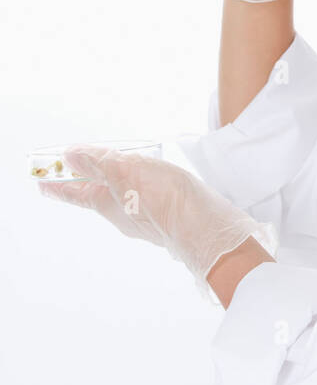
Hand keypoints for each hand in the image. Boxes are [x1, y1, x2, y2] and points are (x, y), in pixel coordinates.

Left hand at [38, 147, 260, 290]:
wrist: (206, 228)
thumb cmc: (164, 201)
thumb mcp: (126, 174)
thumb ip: (99, 164)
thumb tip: (70, 156)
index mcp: (107, 204)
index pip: (74, 192)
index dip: (58, 185)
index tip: (42, 183)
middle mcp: (123, 214)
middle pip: (98, 194)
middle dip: (87, 180)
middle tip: (78, 168)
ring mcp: (145, 218)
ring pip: (123, 196)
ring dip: (116, 181)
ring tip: (116, 166)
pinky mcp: (166, 216)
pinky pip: (144, 198)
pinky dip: (139, 185)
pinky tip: (151, 179)